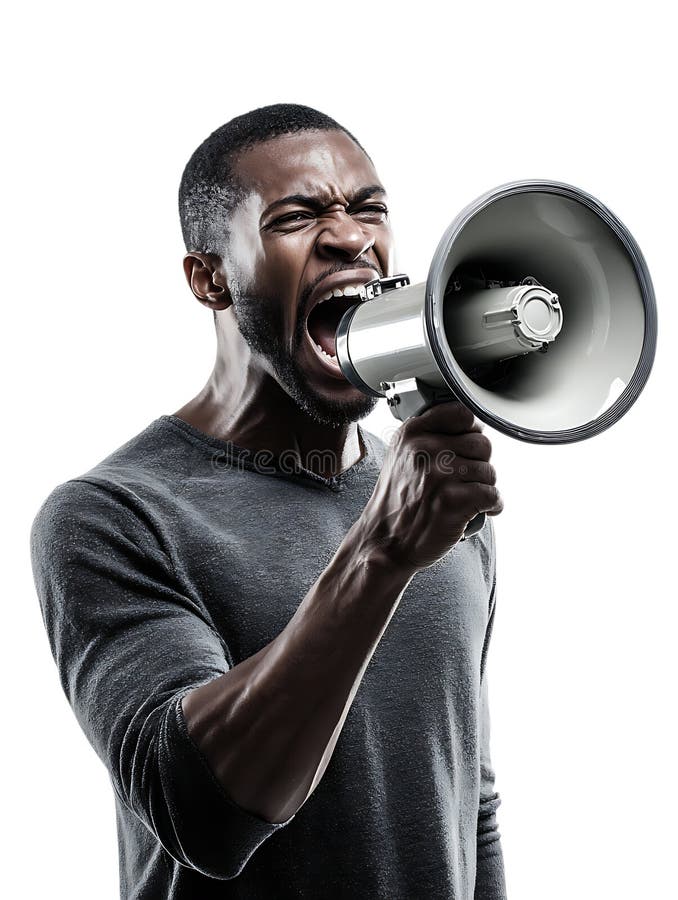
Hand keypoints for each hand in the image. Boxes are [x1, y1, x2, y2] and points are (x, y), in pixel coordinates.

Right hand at [358, 401, 502, 571]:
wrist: (385, 543)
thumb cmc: (398, 502)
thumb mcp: (401, 456)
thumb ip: (430, 434)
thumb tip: (472, 424)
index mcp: (412, 433)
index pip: (463, 413)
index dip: (471, 432)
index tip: (465, 449)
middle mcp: (425, 449)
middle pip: (483, 444)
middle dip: (479, 464)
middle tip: (462, 481)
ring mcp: (439, 475)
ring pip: (489, 472)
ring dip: (484, 488)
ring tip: (465, 498)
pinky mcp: (453, 501)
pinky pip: (493, 496)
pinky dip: (492, 506)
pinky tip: (477, 511)